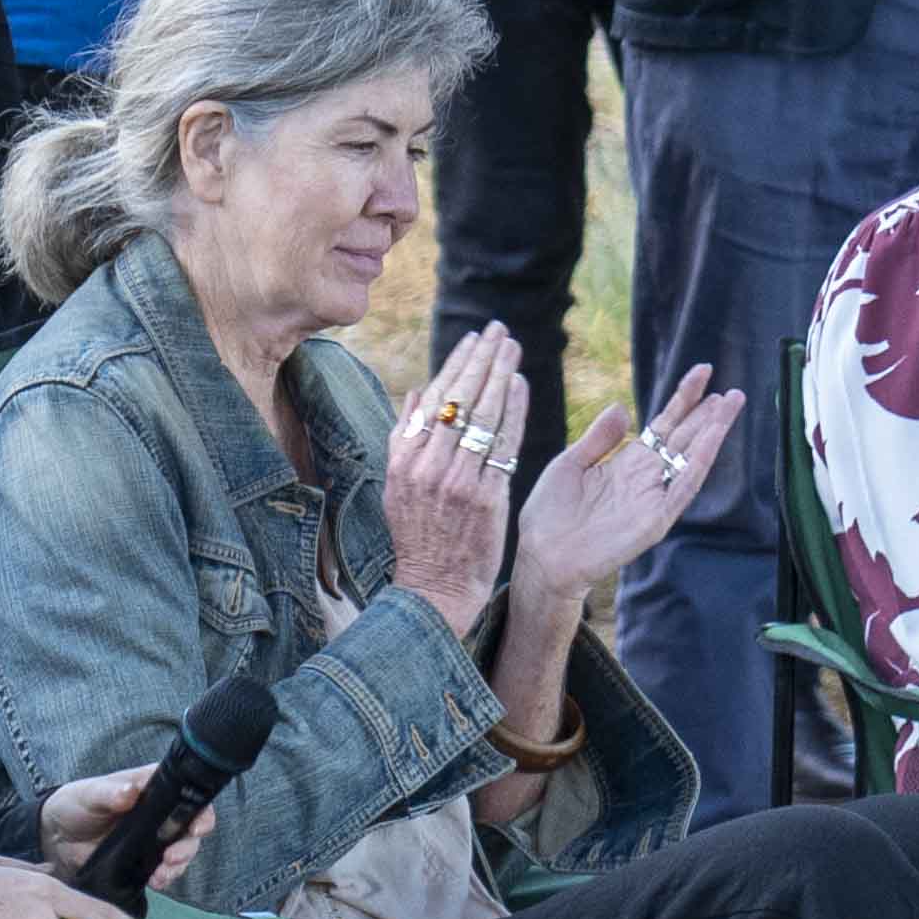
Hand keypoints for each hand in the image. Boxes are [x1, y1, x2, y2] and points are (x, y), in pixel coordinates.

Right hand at [384, 323, 526, 624]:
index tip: (473, 339)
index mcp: (403, 459)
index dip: (455, 365)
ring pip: (482, 416)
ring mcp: (456, 480)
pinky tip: (521, 385)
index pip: (433, 399)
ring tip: (513, 347)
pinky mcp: (485, 496)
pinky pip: (502, 444)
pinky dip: (513, 411)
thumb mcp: (397, 486)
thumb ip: (404, 438)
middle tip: (499, 330)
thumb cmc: (420, 536)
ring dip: (500, 375)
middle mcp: (427, 465)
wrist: (434, 588)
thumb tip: (413, 394)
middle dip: (481, 359)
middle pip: (459, 400)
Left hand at [511, 373, 735, 606]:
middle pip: (685, 438)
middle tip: (733, 391)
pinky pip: (684, 486)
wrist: (542, 555)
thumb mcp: (570, 464)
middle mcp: (646, 478)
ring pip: (692, 458)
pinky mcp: (656, 519)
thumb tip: (621, 407)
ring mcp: (654, 498)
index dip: (684, 399)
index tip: (703, 372)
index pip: (664, 425)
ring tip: (732, 404)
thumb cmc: (549, 514)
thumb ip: (599, 438)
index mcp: (628, 463)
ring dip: (714, 432)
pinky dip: (701, 460)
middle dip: (708, 414)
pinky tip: (713, 438)